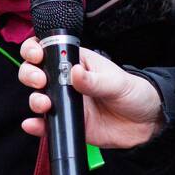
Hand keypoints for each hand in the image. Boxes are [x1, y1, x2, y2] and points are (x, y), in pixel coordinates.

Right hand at [17, 37, 163, 148]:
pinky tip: (33, 125)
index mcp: (75, 62)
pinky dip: (36, 125)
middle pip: (34, 72)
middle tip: (40, 81)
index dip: (34, 49)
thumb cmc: (133, 93)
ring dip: (34, 99)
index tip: (36, 55)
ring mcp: (64, 102)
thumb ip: (95, 80)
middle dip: (30, 74)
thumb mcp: (117, 82)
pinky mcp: (66, 122)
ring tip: (44, 104)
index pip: (47, 49)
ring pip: (37, 97)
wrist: (145, 124)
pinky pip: (46, 124)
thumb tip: (74, 73)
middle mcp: (65, 81)